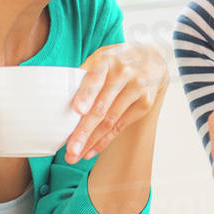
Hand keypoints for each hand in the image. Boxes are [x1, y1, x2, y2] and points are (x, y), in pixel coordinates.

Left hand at [64, 43, 168, 162]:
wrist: (153, 58)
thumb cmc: (118, 61)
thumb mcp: (101, 58)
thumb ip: (84, 75)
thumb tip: (60, 97)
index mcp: (107, 60)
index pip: (95, 79)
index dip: (86, 95)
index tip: (78, 110)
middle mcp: (123, 74)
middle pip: (101, 106)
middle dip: (84, 130)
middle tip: (70, 148)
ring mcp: (136, 89)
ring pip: (110, 120)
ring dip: (91, 141)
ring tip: (75, 155)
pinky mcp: (145, 103)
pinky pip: (120, 126)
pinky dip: (104, 141)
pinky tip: (91, 151)